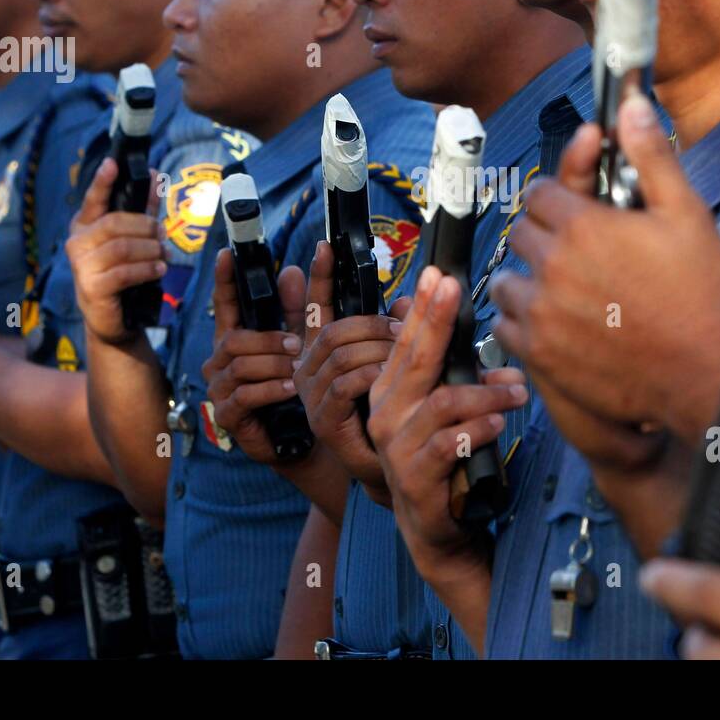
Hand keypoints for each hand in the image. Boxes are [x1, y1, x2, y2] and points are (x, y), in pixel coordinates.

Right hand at [65, 157, 165, 345]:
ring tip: (163, 255)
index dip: (102, 181)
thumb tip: (154, 176)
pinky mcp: (92, 287)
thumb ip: (142, 210)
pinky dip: (147, 269)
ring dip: (150, 249)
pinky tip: (158, 269)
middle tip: (162, 234)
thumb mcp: (133, 239)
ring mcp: (81, 266)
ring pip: (123, 247)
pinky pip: (125, 271)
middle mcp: (77, 243)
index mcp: (85, 226)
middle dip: (145, 227)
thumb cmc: (123, 274)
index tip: (113, 163)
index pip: (93, 200)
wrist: (114, 319)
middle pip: (115, 223)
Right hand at [204, 248, 304, 464]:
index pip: (225, 304)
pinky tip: (290, 390)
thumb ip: (294, 309)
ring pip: (238, 365)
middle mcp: (219, 362)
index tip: (227, 254)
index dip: (225, 280)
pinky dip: (270, 390)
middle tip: (297, 345)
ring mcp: (218, 389)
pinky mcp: (226, 416)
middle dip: (267, 339)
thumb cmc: (295, 386)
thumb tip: (292, 270)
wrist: (300, 437)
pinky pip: (243, 396)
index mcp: (234, 338)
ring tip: (298, 370)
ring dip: (272, 365)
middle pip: (233, 339)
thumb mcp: (298, 342)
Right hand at [292, 240, 409, 498]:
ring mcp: (305, 394)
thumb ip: (396, 333)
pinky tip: (384, 380)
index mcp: (322, 351)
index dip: (318, 277)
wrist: (379, 473)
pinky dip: (368, 377)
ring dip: (379, 349)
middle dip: (374, 324)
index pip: (317, 306)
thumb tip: (413, 296)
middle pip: (335, 328)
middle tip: (409, 327)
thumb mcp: (395, 369)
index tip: (326, 245)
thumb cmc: (386, 418)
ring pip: (340, 354)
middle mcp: (306, 368)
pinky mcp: (318, 419)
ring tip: (409, 352)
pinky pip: (341, 386)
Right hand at [367, 266, 526, 584]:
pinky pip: (450, 443)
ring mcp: (396, 446)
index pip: (406, 340)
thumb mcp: (446, 410)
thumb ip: (455, 375)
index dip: (422, 305)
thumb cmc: (445, 459)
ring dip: (487, 394)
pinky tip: (499, 426)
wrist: (435, 525)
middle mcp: (386, 412)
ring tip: (518, 392)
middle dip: (438, 321)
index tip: (438, 273)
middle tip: (458, 291)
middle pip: (416, 358)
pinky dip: (480, 430)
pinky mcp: (414, 477)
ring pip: (444, 403)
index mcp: (392, 390)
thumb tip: (488, 340)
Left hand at [492, 93, 719, 469]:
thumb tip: (632, 106)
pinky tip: (554, 322)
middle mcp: (554, 264)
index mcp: (584, 225)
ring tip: (564, 288)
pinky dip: (523, 321)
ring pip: (508, 279)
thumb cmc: (701, 295)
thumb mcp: (686, 215)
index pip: (540, 192)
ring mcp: (542, 310)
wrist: (705, 374)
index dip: (558, 196)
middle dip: (544, 234)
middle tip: (575, 249)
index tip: (574, 209)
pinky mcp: (539, 351)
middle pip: (521, 231)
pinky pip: (506, 324)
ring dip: (529, 279)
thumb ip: (651, 157)